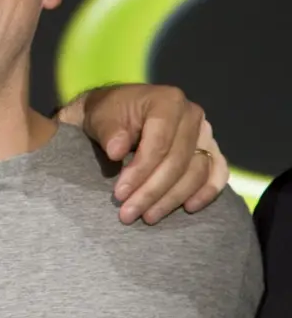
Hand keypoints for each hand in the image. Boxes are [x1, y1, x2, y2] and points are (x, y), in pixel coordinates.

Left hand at [56, 84, 227, 224]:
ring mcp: (204, 133)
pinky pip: (217, 173)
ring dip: (172, 198)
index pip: (159, 144)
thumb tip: (117, 151)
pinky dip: (206, 192)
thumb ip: (108, 132)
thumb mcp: (99, 117)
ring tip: (147, 217)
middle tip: (129, 213)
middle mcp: (192, 115)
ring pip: (196, 172)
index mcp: (168, 101)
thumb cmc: (108, 114)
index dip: (140, 172)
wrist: (117, 112)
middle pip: (178, 161)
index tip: (119, 194)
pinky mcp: (209, 149)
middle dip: (152, 191)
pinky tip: (188, 208)